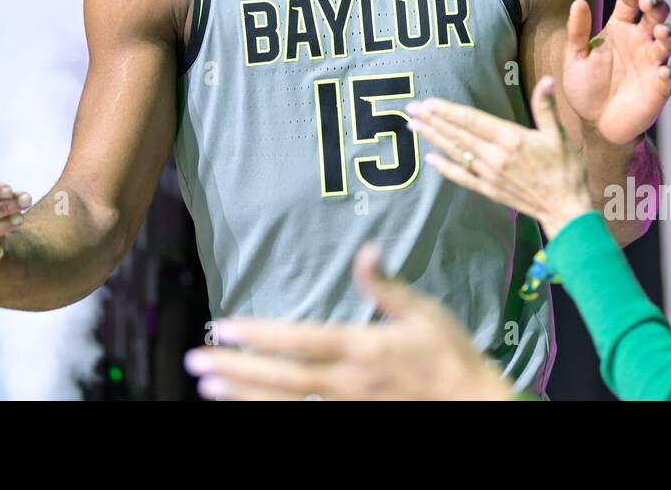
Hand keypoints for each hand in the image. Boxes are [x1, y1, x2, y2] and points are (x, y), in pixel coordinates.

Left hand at [183, 243, 513, 400]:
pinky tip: (247, 407)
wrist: (475, 405)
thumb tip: (367, 249)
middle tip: (195, 362)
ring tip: (208, 388)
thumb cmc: (450, 355)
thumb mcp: (424, 312)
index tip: (226, 327)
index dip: (260, 335)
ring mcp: (348, 407)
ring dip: (244, 396)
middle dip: (235, 370)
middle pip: (280, 379)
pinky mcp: (353, 421)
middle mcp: (348, 382)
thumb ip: (387, 286)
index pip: (300, 341)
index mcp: (362, 348)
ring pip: (285, 405)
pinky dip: (272, 413)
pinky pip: (304, 419)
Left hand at [406, 76, 591, 239]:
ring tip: (413, 126)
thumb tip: (548, 80)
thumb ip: (546, 107)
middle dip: (432, 121)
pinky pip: (462, 177)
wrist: (565, 208)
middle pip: (457, 135)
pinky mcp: (489, 189)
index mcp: (511, 139)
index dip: (449, 111)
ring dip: (433, 138)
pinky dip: (445, 168)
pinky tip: (431, 159)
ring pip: (455, 153)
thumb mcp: (559, 135)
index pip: (473, 121)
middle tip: (410, 109)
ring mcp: (489, 175)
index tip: (429, 102)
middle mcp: (495, 156)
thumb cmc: (565, 169)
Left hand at [563, 0, 670, 145]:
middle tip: (647, 3)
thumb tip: (578, 2)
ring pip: (669, 39)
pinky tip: (663, 71)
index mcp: (619, 28)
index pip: (629, 2)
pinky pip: (670, 75)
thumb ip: (577, 32)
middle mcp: (640, 40)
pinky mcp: (660, 86)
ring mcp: (652, 62)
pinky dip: (669, 72)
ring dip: (668, 33)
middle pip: (656, 14)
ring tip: (661, 32)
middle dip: (656, 4)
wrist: (595, 124)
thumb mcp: (575, 59)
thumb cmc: (585, 87)